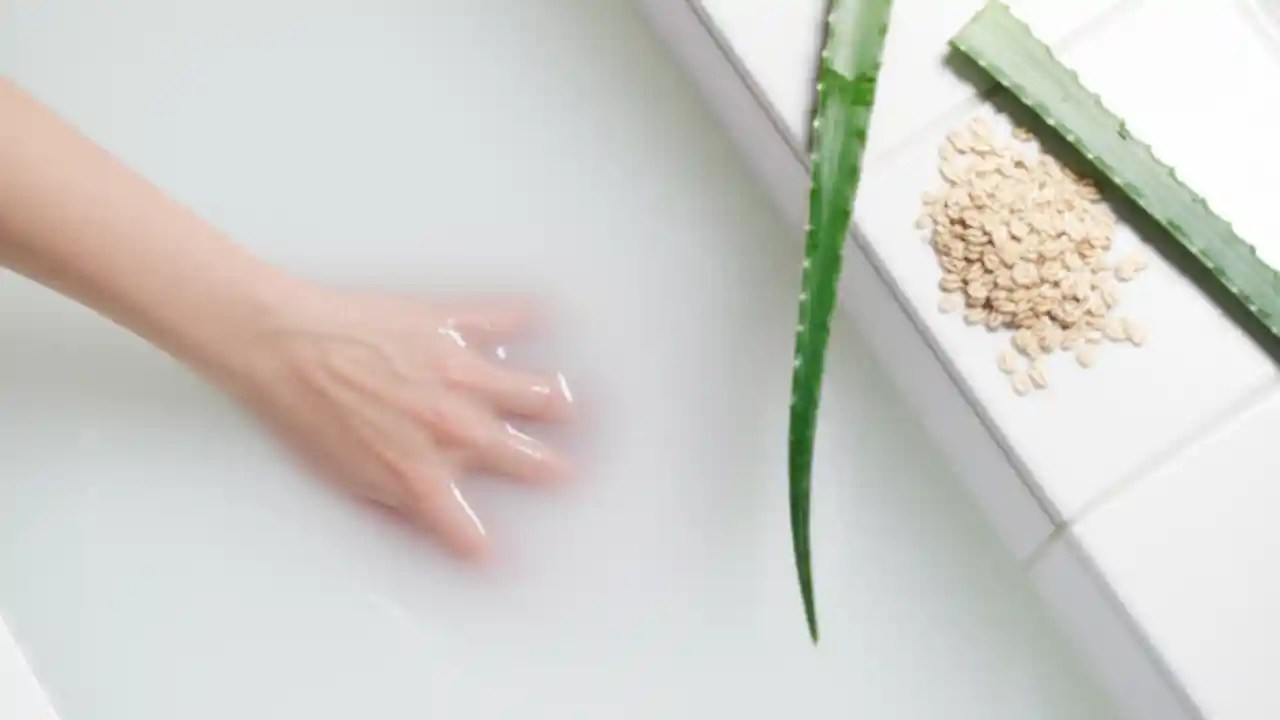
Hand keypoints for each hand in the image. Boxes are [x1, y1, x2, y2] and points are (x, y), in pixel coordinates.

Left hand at [233, 285, 574, 559]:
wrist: (283, 347)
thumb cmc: (300, 408)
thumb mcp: (344, 476)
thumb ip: (394, 500)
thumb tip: (422, 518)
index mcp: (421, 474)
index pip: (466, 527)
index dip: (482, 543)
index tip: (495, 553)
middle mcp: (451, 429)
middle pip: (521, 459)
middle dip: (549, 470)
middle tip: (564, 472)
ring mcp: (457, 377)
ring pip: (530, 394)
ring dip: (551, 403)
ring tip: (565, 405)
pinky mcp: (448, 330)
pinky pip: (499, 321)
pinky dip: (521, 319)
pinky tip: (539, 316)